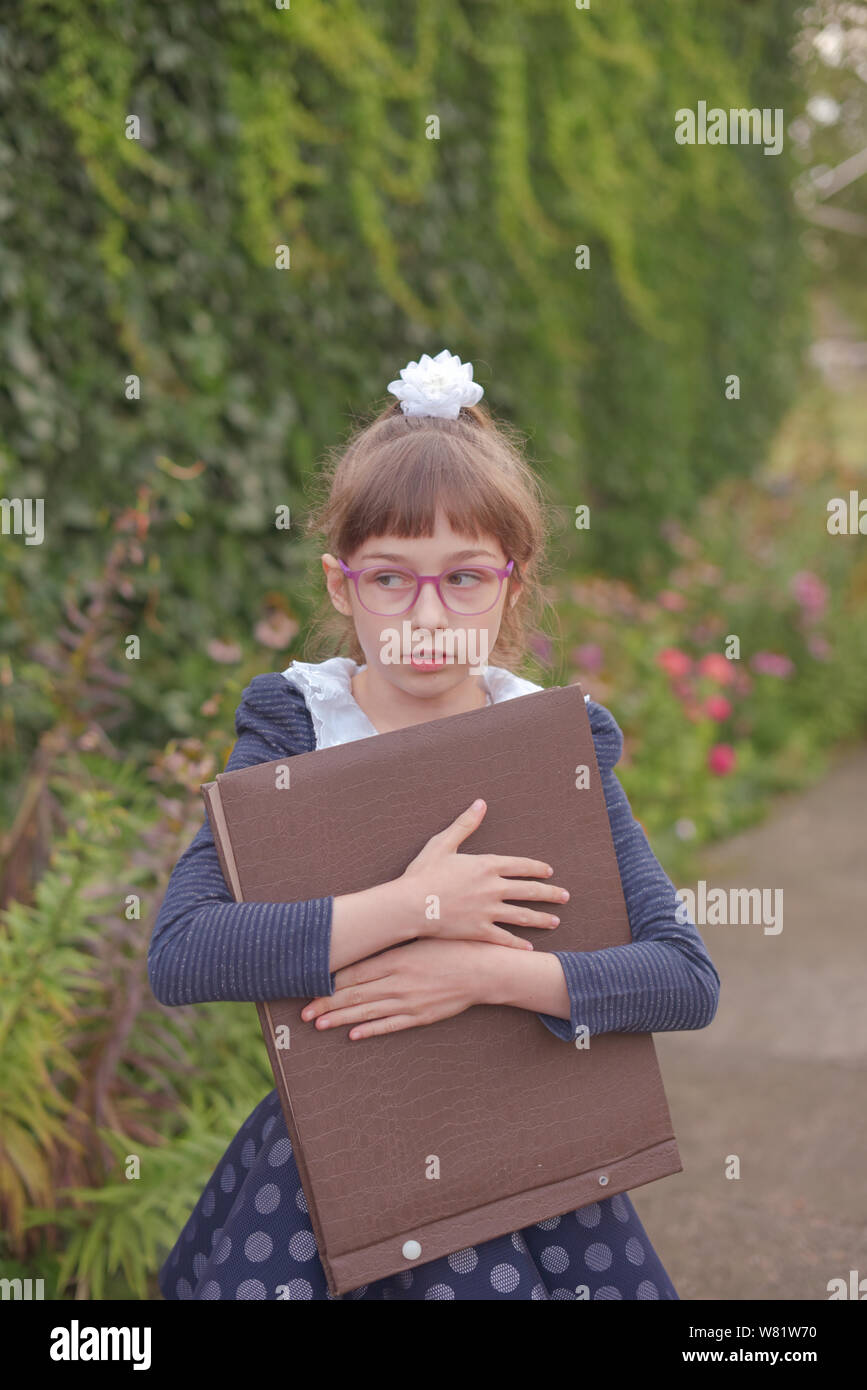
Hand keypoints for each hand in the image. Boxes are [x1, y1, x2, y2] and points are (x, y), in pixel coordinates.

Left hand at [301, 938, 494, 1039]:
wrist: (484, 969)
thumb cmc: (452, 945)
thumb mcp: (421, 935)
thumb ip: (394, 939)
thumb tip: (368, 935)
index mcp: (396, 958)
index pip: (354, 972)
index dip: (329, 982)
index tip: (309, 985)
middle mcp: (399, 981)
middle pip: (355, 994)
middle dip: (326, 1004)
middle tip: (303, 1012)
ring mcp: (409, 1001)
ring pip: (367, 1012)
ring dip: (341, 1019)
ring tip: (319, 1025)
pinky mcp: (421, 1016)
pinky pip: (390, 1026)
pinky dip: (370, 1030)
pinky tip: (353, 1034)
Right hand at [400, 797, 568, 949]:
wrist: (410, 904)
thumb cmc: (423, 872)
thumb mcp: (443, 843)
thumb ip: (465, 824)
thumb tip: (481, 803)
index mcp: (487, 866)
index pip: (521, 865)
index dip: (537, 868)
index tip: (549, 872)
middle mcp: (492, 888)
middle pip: (529, 891)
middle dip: (550, 894)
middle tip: (565, 896)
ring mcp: (487, 912)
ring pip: (522, 916)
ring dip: (541, 919)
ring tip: (555, 922)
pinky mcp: (479, 931)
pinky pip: (504, 939)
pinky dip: (518, 944)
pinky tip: (529, 948)